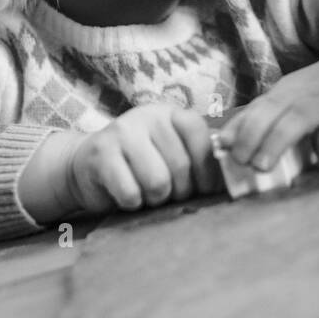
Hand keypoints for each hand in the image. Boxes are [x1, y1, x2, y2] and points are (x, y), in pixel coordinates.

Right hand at [67, 104, 221, 214]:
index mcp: (170, 114)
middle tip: (167, 194)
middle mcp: (147, 117)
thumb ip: (197, 158)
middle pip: (180, 166)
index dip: (207, 169)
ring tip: (145, 193)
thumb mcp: (169, 152)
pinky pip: (131, 193)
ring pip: (158, 182)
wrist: (85, 165)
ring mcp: (122, 132)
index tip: (203, 188)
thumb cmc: (139, 165)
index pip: (200, 135)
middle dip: (179, 191)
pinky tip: (126, 195)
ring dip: (155, 199)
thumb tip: (233, 175)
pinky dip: (132, 203)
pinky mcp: (101, 155)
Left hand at [218, 29, 318, 169]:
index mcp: (284, 93)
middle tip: (239, 162)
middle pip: (271, 113)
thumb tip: (230, 146)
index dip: (237, 128)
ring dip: (276, 141)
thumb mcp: (293, 98)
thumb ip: (267, 118)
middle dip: (252, 136)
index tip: (221, 149)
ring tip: (262, 166)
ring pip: (297, 119)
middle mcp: (301, 96)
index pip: (256, 109)